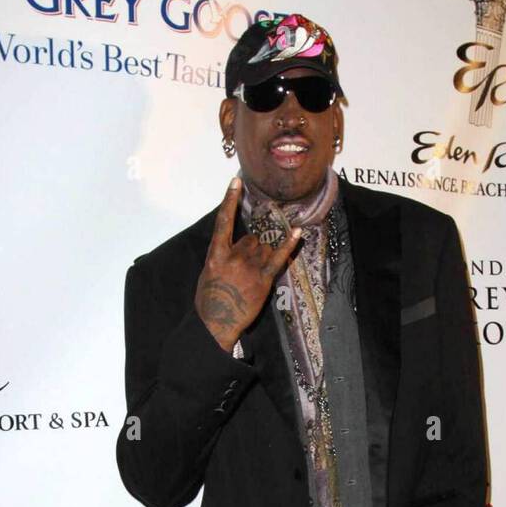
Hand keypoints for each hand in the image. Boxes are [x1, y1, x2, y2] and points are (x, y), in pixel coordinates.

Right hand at [194, 177, 302, 352]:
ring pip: (263, 248)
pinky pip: (278, 258)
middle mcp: (234, 257)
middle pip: (251, 239)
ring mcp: (250, 268)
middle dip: (251, 250)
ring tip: (251, 277)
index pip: (224, 221)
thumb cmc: (209, 301)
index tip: (237, 182)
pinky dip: (288, 245)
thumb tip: (233, 249)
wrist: (216, 324)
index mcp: (216, 254)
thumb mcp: (208, 274)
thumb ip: (221, 257)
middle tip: (244, 270)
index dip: (230, 200)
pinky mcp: (263, 280)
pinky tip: (297, 232)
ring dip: (262, 257)